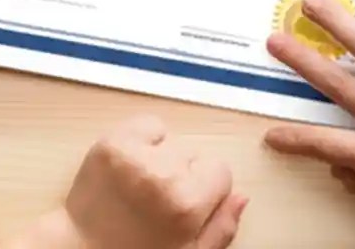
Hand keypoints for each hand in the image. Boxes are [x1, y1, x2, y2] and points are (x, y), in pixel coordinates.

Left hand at [15, 116, 246, 248]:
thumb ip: (221, 229)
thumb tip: (242, 197)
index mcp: (188, 204)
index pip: (220, 170)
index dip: (206, 189)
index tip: (186, 205)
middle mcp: (164, 174)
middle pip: (194, 155)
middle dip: (182, 174)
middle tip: (158, 200)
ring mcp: (135, 156)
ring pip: (171, 141)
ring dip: (162, 158)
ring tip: (141, 184)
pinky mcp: (111, 143)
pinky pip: (147, 125)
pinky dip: (144, 139)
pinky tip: (132, 165)